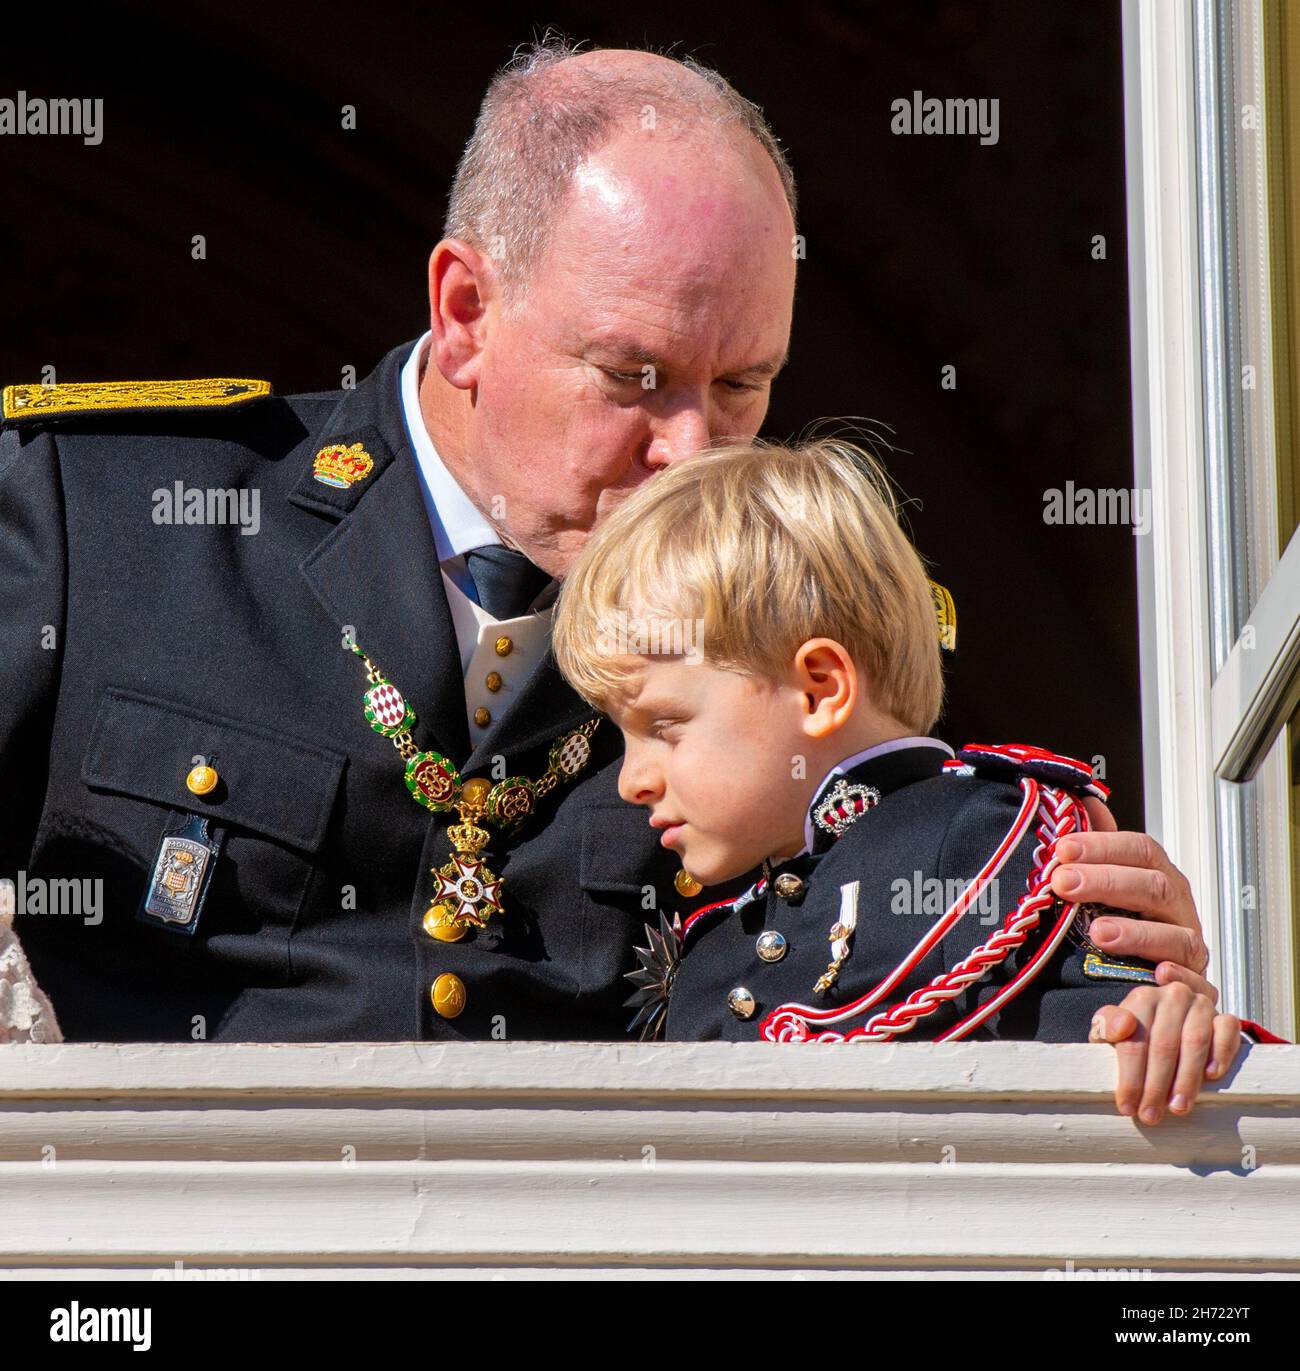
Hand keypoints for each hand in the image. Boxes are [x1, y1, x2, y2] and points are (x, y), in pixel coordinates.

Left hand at [1050, 800, 1214, 998]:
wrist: (1155, 973)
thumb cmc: (1132, 920)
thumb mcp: (1114, 878)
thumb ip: (1102, 844)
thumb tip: (1085, 801)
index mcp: (1159, 876)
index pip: (1139, 850)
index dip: (1102, 846)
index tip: (1063, 849)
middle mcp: (1179, 908)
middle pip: (1153, 887)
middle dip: (1107, 882)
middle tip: (1065, 883)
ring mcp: (1190, 947)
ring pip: (1176, 936)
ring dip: (1138, 933)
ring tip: (1099, 932)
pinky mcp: (1196, 985)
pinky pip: (1197, 984)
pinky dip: (1181, 979)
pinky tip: (1158, 973)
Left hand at [1089, 982, 1241, 1122]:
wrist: (1168, 1019)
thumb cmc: (1137, 1032)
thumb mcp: (1111, 1028)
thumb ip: (1107, 1026)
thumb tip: (1123, 1026)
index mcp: (1142, 999)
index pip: (1134, 1042)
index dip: (1130, 1077)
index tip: (1127, 1105)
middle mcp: (1173, 997)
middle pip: (1164, 1046)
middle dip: (1156, 1086)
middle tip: (1151, 1115)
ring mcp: (1201, 1005)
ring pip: (1195, 1042)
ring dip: (1187, 1078)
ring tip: (1178, 1107)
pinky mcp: (1224, 1017)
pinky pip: (1227, 1032)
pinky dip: (1221, 1053)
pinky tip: (1212, 1075)